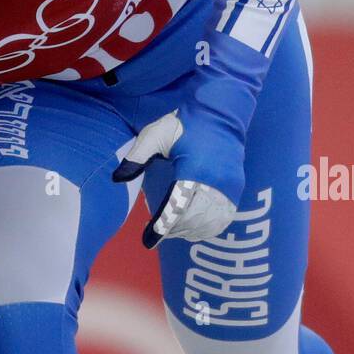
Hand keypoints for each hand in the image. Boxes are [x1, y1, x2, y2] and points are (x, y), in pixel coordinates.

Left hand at [112, 110, 242, 248]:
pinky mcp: (236, 188)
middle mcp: (215, 181)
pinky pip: (223, 218)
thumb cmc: (185, 124)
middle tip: (156, 233)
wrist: (222, 113)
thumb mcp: (155, 133)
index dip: (162, 227)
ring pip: (209, 223)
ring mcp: (229, 186)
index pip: (177, 207)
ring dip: (189, 231)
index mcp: (194, 168)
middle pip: (193, 219)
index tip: (148, 241)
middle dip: (173, 231)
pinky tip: (192, 228)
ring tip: (172, 230)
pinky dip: (207, 228)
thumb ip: (136, 157)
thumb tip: (117, 178)